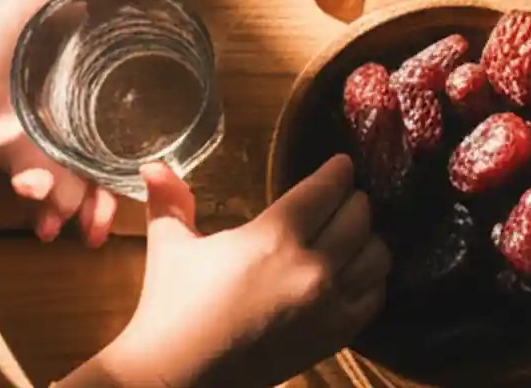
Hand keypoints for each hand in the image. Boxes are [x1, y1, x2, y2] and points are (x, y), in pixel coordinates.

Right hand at [64, 156, 388, 386]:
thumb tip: (153, 165)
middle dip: (351, 200)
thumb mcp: (170, 245)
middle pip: (360, 215)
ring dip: (368, 238)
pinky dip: (372, 279)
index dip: (338, 171)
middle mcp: (310, 267)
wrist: (176, 379)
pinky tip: (356, 272)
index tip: (341, 164)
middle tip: (341, 197)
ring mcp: (328, 305)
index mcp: (274, 237)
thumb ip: (169, 199)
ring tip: (351, 233)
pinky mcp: (334, 336)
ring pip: (377, 254)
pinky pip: (375, 296)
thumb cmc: (170, 308)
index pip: (328, 189)